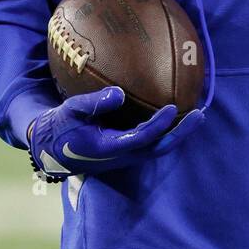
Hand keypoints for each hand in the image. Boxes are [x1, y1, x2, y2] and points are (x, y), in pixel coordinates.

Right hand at [28, 86, 203, 178]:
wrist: (50, 148)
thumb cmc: (60, 126)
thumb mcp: (70, 111)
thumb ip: (93, 103)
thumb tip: (120, 93)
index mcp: (108, 148)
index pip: (141, 139)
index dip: (158, 125)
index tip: (172, 107)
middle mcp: (121, 155)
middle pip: (158, 149)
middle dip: (180, 134)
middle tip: (199, 115)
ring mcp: (125, 155)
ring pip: (158, 148)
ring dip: (177, 133)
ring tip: (196, 114)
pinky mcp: (126, 151)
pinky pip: (152, 143)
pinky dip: (166, 131)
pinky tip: (176, 115)